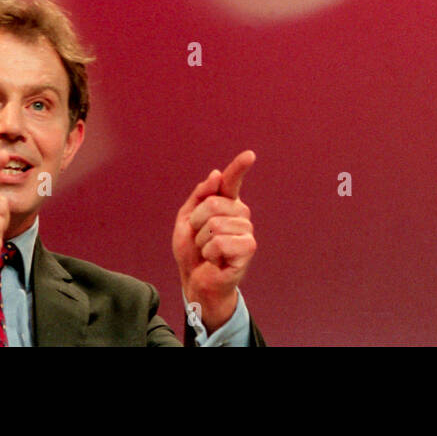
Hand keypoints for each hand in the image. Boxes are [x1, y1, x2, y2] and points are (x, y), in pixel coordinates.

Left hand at [173, 150, 256, 332]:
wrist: (195, 280)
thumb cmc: (193, 250)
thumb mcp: (187, 219)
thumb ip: (199, 196)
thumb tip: (216, 174)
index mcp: (226, 204)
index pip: (232, 181)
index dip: (239, 167)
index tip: (249, 155)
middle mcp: (240, 214)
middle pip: (212, 204)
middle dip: (196, 223)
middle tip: (200, 239)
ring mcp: (246, 231)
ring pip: (214, 225)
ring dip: (202, 241)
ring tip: (208, 251)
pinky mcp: (248, 248)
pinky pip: (220, 242)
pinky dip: (210, 253)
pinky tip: (216, 260)